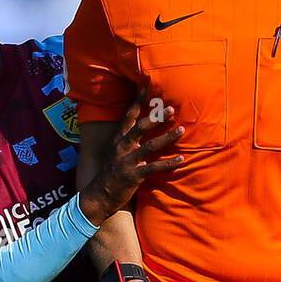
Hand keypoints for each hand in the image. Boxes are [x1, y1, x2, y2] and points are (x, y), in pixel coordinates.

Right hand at [78, 94, 184, 225]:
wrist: (99, 196)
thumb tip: (143, 130)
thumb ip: (128, 141)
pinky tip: (182, 160)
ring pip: (150, 146)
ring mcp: (127, 161)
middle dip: (156, 117)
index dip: (138, 100)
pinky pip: (154, 168)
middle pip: (141, 127)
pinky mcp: (133, 176)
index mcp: (118, 139)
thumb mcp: (115, 153)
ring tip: (181, 130)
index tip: (147, 85)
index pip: (129, 115)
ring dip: (167, 137)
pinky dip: (169, 163)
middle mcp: (122, 147)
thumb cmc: (110, 173)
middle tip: (171, 108)